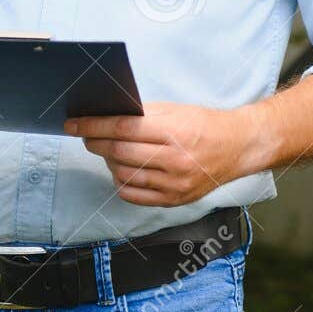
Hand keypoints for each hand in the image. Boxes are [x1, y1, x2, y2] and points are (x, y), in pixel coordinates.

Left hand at [66, 102, 265, 206]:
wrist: (237, 148)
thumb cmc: (205, 125)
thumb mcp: (176, 111)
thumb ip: (143, 115)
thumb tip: (107, 116)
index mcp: (175, 132)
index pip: (123, 129)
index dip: (94, 126)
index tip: (75, 124)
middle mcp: (175, 161)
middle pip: (120, 153)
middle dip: (95, 142)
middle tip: (86, 135)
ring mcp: (174, 185)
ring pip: (124, 175)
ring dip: (107, 161)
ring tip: (108, 150)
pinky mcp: (174, 200)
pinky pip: (133, 195)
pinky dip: (121, 181)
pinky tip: (122, 169)